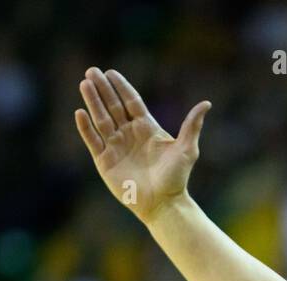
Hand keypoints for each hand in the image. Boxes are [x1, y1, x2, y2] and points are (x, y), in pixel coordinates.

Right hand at [74, 67, 210, 224]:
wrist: (163, 204)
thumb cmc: (176, 178)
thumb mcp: (187, 150)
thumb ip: (192, 126)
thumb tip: (206, 103)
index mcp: (146, 128)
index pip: (131, 102)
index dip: (121, 87)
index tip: (111, 72)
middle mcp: (129, 134)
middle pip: (113, 106)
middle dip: (102, 89)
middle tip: (92, 71)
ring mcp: (115, 147)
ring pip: (101, 119)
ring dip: (92, 102)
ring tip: (84, 84)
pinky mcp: (104, 161)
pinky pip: (92, 140)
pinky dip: (86, 127)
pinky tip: (80, 112)